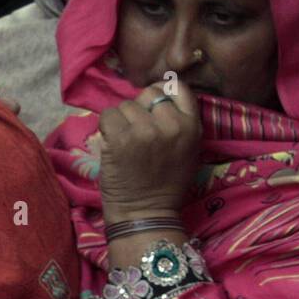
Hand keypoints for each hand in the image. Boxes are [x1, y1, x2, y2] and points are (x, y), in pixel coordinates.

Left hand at [98, 80, 201, 221]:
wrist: (145, 212)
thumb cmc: (165, 184)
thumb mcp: (188, 149)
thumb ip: (179, 121)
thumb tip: (159, 95)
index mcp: (192, 126)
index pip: (177, 86)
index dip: (161, 93)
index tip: (152, 107)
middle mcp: (171, 124)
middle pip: (148, 94)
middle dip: (139, 110)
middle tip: (137, 133)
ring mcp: (145, 130)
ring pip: (125, 105)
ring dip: (121, 121)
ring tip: (126, 143)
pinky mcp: (121, 138)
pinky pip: (107, 115)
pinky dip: (106, 128)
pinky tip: (112, 144)